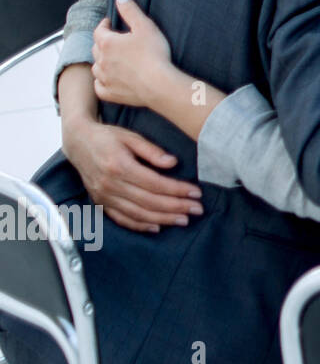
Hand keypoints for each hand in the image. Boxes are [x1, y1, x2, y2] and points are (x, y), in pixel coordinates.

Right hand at [61, 115, 200, 232]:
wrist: (78, 142)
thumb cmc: (108, 136)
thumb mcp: (131, 136)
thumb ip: (152, 150)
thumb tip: (173, 163)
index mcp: (119, 166)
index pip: (155, 183)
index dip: (178, 190)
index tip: (196, 193)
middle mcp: (110, 184)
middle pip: (149, 201)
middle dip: (176, 207)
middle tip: (197, 209)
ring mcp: (104, 196)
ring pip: (137, 214)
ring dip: (163, 219)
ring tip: (184, 220)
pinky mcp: (100, 202)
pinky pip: (121, 219)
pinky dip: (140, 226)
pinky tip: (157, 227)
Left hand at [91, 0, 173, 108]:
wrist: (159, 85)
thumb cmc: (154, 54)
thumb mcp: (145, 26)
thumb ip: (130, 10)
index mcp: (107, 42)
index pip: (99, 30)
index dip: (105, 25)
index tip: (111, 23)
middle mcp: (101, 60)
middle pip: (96, 48)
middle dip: (102, 42)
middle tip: (114, 40)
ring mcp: (104, 78)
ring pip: (96, 67)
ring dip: (101, 62)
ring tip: (111, 59)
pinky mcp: (110, 93)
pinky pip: (99, 86)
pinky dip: (102, 82)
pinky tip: (108, 79)